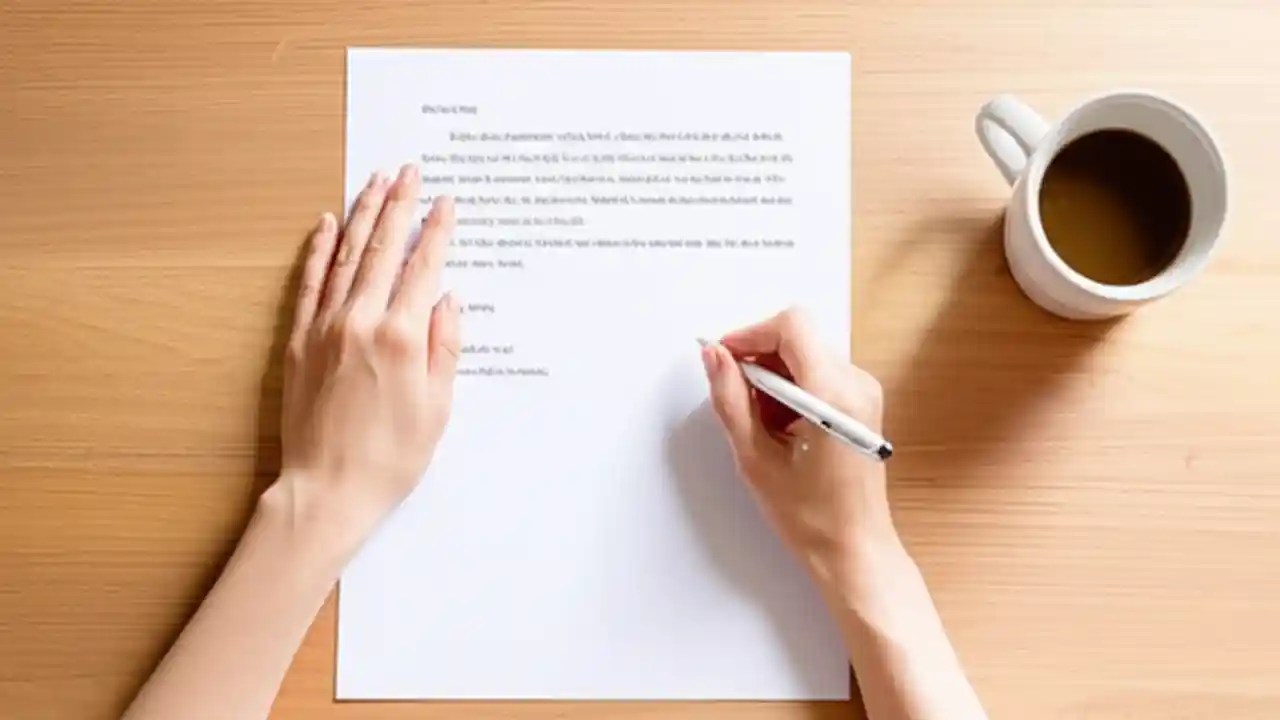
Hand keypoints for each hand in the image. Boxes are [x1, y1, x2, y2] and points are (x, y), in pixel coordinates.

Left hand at [271, 164, 459, 540]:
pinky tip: (327, 225)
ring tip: (375, 181)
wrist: (326, 489)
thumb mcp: (437, 407)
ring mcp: (325, 328)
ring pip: (346, 257)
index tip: (446, 202)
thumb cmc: (390, 458)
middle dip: (399, 205)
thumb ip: (444, 347)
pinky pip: (310, 283)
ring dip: (363, 215)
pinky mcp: (300, 342)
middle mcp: (360, 321)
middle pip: (383, 250)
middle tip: (410, 171)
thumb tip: (447, 300)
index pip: (423, 268)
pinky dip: (319, 251)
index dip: (437, 231)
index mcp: (401, 337)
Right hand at [701, 308, 895, 590]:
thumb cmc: (812, 516)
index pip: (792, 326)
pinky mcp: (861, 402)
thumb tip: (714, 358)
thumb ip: (730, 400)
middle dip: (759, 359)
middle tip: (738, 400)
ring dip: (774, 378)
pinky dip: (791, 390)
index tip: (724, 358)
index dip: (751, 334)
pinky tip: (781, 429)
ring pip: (806, 353)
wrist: (854, 548)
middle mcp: (857, 385)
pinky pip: (818, 373)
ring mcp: (864, 392)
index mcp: (834, 395)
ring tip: (762, 426)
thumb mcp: (756, 458)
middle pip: (799, 337)